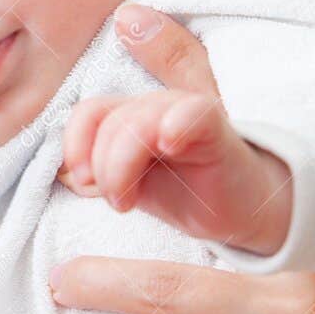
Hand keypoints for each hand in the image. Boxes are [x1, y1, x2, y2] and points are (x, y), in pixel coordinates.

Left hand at [59, 13, 292, 255]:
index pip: (89, 111)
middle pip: (107, 119)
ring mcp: (187, 112)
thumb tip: (67, 150)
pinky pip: (190, 113)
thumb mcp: (138, 169)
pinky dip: (172, 126)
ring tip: (130, 200)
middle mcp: (157, 104)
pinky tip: (169, 145)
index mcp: (134, 111)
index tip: (81, 182)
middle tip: (118, 200)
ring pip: (135, 123)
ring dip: (121, 169)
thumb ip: (103, 144)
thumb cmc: (189, 185)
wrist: (247, 210)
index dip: (74, 143)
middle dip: (101, 167)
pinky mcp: (216, 127)